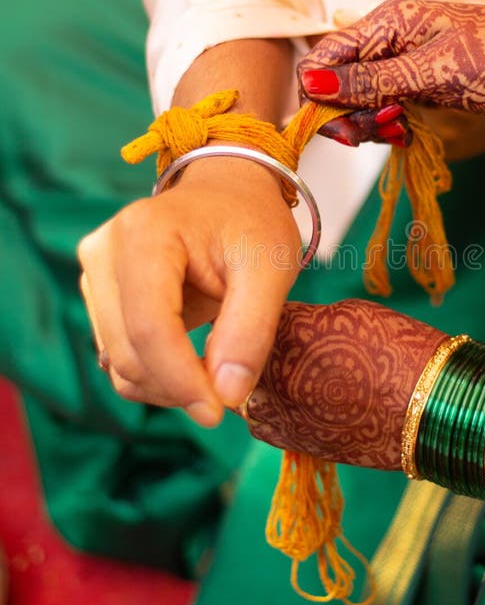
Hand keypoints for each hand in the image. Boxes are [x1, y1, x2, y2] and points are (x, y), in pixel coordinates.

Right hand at [79, 158, 300, 426]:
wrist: (228, 192)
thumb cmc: (251, 223)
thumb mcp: (270, 269)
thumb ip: (251, 331)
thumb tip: (227, 396)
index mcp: (145, 234)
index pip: (150, 327)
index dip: (182, 380)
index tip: (219, 412)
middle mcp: (104, 251)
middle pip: (129, 352)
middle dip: (180, 386)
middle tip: (230, 391)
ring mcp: (94, 273)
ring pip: (119, 363)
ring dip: (169, 385)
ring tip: (216, 369)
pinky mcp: (98, 294)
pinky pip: (119, 356)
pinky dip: (157, 374)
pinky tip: (193, 362)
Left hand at [242, 299, 445, 469]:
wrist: (431, 409)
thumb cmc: (396, 350)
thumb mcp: (346, 316)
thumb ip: (303, 321)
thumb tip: (282, 325)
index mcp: (287, 335)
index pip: (248, 314)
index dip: (259, 311)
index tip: (267, 309)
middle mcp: (274, 377)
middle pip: (240, 356)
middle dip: (252, 346)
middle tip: (276, 339)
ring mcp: (281, 416)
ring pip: (249, 393)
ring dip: (260, 381)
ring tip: (296, 370)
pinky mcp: (295, 444)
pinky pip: (267, 421)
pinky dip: (276, 407)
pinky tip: (305, 397)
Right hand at [300, 0, 484, 126]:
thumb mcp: (431, 73)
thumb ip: (370, 81)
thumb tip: (311, 84)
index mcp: (390, 20)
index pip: (326, 55)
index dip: (318, 94)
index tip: (335, 130)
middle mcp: (395, 38)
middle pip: (343, 80)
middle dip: (351, 113)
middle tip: (385, 132)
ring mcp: (412, 61)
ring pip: (366, 97)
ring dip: (374, 122)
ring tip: (402, 131)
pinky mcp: (428, 83)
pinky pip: (393, 104)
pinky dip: (395, 123)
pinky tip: (409, 132)